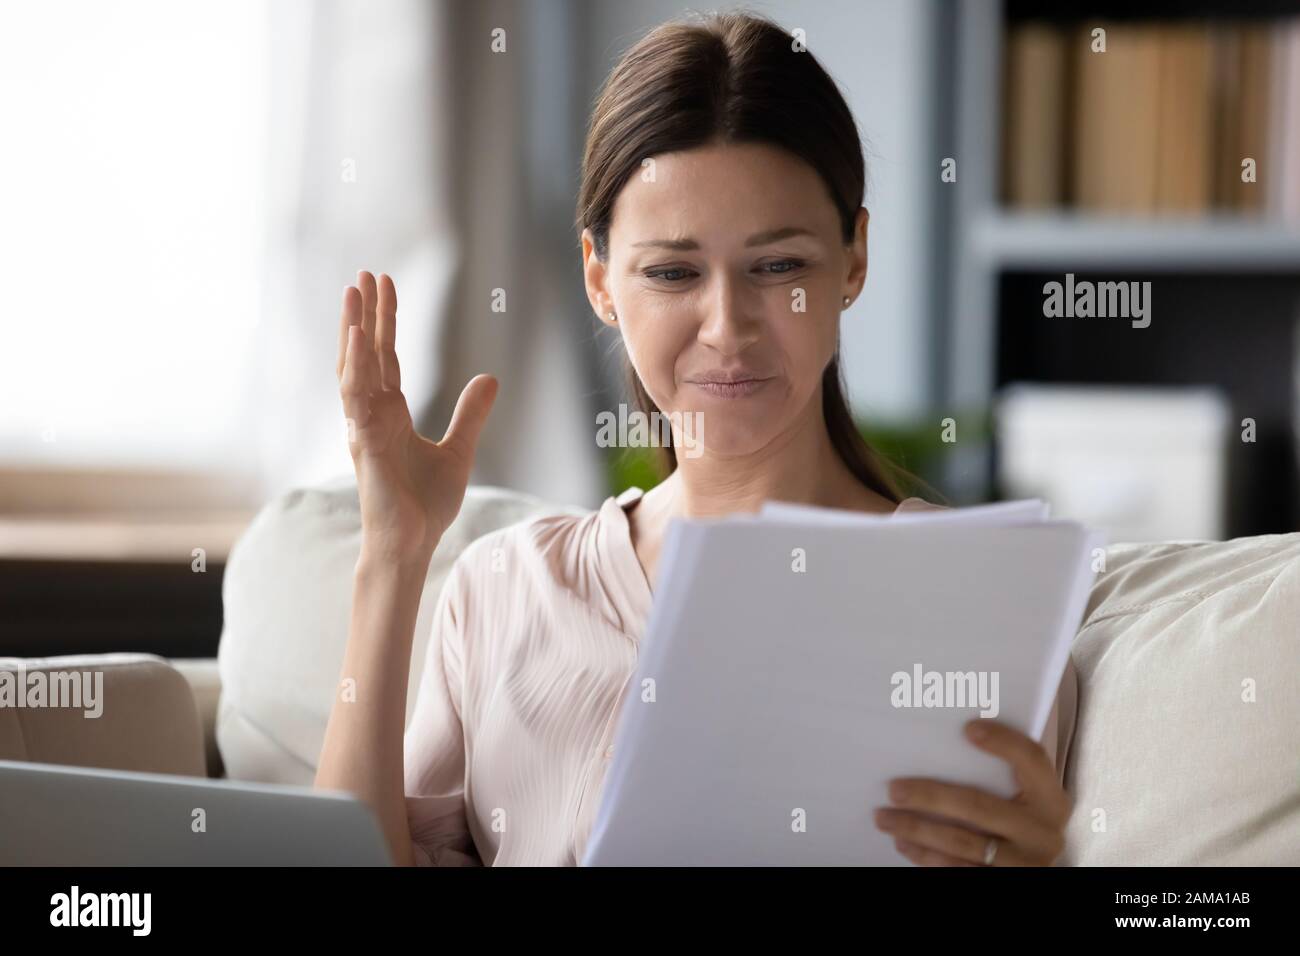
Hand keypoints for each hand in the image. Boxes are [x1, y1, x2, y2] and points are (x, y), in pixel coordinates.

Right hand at [337, 271, 497, 564]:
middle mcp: (371, 414)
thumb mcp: (459, 450)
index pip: (386, 358)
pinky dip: (356, 365)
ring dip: (353, 328)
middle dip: (366, 314)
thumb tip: (489, 378)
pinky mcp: (364, 441)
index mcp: (389, 414)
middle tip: (364, 273)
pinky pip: (356, 396)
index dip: (385, 322)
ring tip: (353, 291)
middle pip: (367, 353)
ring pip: (354, 367)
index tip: (385, 286)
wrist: (411, 543)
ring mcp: (364, 426)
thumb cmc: (425, 505)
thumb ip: (471, 414)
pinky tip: (357, 336)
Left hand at [872, 720, 1070, 865]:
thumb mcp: (1022, 795)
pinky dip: (926, 857)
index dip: (1004, 743)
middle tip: (894, 789)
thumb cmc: (1018, 816)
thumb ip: (998, 771)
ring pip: (963, 844)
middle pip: (980, 807)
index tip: (969, 729)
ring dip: (917, 830)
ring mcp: (1024, 864)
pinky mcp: (1003, 882)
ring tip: (884, 818)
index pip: (1032, 760)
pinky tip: (903, 843)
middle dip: (930, 796)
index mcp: (1051, 799)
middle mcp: (1043, 833)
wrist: (1031, 864)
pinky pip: (958, 870)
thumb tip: (949, 736)